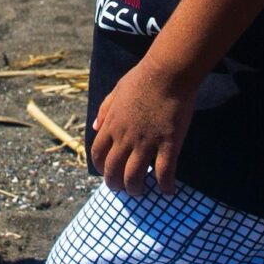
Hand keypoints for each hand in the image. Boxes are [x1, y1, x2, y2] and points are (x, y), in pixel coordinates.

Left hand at [89, 58, 194, 194]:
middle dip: (115, 185)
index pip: (98, 154)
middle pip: (113, 170)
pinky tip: (168, 191)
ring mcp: (146, 142)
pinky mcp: (169, 143)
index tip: (108, 172)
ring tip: (141, 192)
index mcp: (112, 124)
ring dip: (136, 189)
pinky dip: (165, 186)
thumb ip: (104, 110)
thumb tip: (94, 127)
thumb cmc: (143, 77)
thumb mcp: (116, 90)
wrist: (168, 72)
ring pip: (134, 176)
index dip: (101, 168)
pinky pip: (164, 172)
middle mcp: (125, 137)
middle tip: (123, 189)